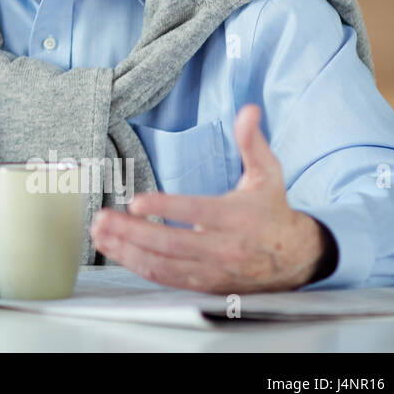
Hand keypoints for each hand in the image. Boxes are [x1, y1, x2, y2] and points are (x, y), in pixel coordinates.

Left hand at [89, 103, 330, 292]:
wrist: (295, 258)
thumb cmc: (272, 210)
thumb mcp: (268, 174)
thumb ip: (252, 142)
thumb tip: (249, 109)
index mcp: (237, 218)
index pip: (196, 213)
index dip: (165, 207)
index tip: (135, 200)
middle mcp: (223, 248)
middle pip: (171, 243)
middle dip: (132, 232)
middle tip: (101, 218)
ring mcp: (212, 271)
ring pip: (163, 265)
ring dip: (126, 251)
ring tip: (98, 234)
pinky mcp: (203, 284)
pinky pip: (165, 278)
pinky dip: (137, 266)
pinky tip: (115, 250)